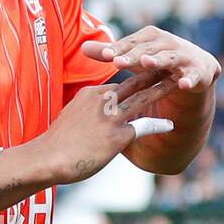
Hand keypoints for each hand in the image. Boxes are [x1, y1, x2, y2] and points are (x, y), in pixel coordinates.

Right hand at [40, 71, 174, 184]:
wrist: (47, 158)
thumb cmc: (54, 145)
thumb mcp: (69, 120)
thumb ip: (83, 115)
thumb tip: (86, 121)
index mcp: (90, 95)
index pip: (117, 84)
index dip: (133, 78)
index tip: (145, 71)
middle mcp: (102, 100)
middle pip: (132, 83)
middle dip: (152, 73)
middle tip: (169, 65)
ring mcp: (111, 116)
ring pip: (142, 98)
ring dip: (161, 89)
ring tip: (177, 83)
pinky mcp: (117, 135)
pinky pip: (143, 126)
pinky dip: (158, 124)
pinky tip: (170, 124)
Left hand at [82, 26, 220, 93]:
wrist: (196, 69)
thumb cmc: (159, 63)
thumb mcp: (135, 57)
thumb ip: (112, 53)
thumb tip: (83, 48)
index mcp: (149, 38)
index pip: (131, 43)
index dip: (118, 49)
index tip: (104, 56)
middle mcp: (166, 43)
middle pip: (147, 49)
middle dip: (133, 55)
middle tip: (117, 62)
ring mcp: (184, 56)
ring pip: (169, 58)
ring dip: (158, 60)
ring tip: (146, 64)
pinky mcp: (198, 71)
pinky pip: (193, 76)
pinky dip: (190, 80)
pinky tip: (183, 84)